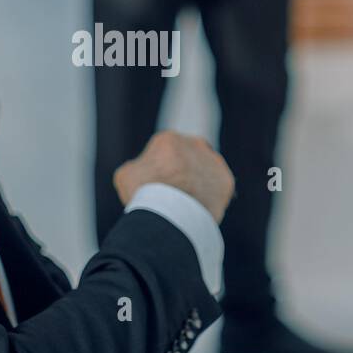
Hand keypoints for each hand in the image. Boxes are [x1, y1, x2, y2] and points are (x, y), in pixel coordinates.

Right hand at [114, 130, 234, 222]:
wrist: (169, 213)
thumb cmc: (143, 193)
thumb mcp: (126, 175)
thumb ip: (138, 168)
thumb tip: (145, 172)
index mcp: (168, 139)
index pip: (165, 154)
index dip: (160, 172)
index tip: (157, 189)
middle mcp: (194, 144)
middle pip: (187, 161)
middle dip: (182, 175)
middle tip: (174, 197)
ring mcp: (213, 161)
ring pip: (204, 174)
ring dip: (198, 186)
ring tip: (187, 208)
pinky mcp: (226, 181)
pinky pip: (217, 189)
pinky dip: (209, 199)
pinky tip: (198, 211)